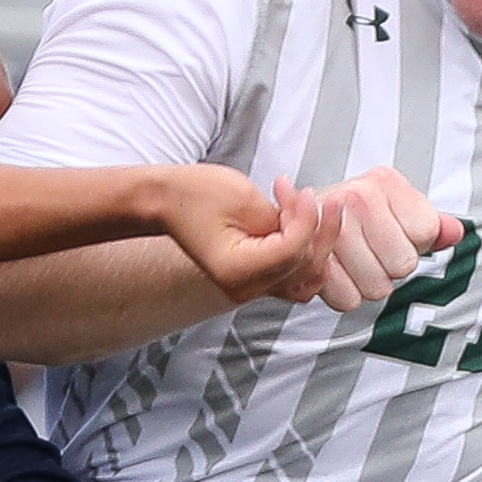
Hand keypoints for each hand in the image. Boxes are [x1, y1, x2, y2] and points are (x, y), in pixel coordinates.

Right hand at [150, 167, 343, 304]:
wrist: (166, 202)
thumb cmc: (194, 195)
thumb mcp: (244, 198)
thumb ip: (282, 219)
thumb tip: (308, 225)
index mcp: (238, 271)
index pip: (293, 252)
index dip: (308, 219)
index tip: (305, 192)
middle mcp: (244, 288)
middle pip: (305, 268)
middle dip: (314, 227)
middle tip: (305, 195)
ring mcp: (249, 288)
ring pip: (305, 279)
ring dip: (315, 243)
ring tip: (304, 208)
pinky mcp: (253, 279)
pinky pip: (293, 279)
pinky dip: (305, 254)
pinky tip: (299, 225)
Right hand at [305, 167, 460, 309]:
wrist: (297, 217)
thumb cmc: (353, 216)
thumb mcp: (397, 209)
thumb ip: (431, 224)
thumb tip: (456, 233)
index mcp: (385, 181)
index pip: (426, 235)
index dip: (413, 243)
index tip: (393, 233)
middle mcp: (357, 196)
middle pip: (403, 266)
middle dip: (390, 266)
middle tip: (371, 252)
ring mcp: (331, 226)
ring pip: (377, 287)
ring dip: (368, 282)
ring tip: (354, 262)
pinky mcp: (311, 258)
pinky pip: (348, 299)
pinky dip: (345, 294)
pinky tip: (339, 273)